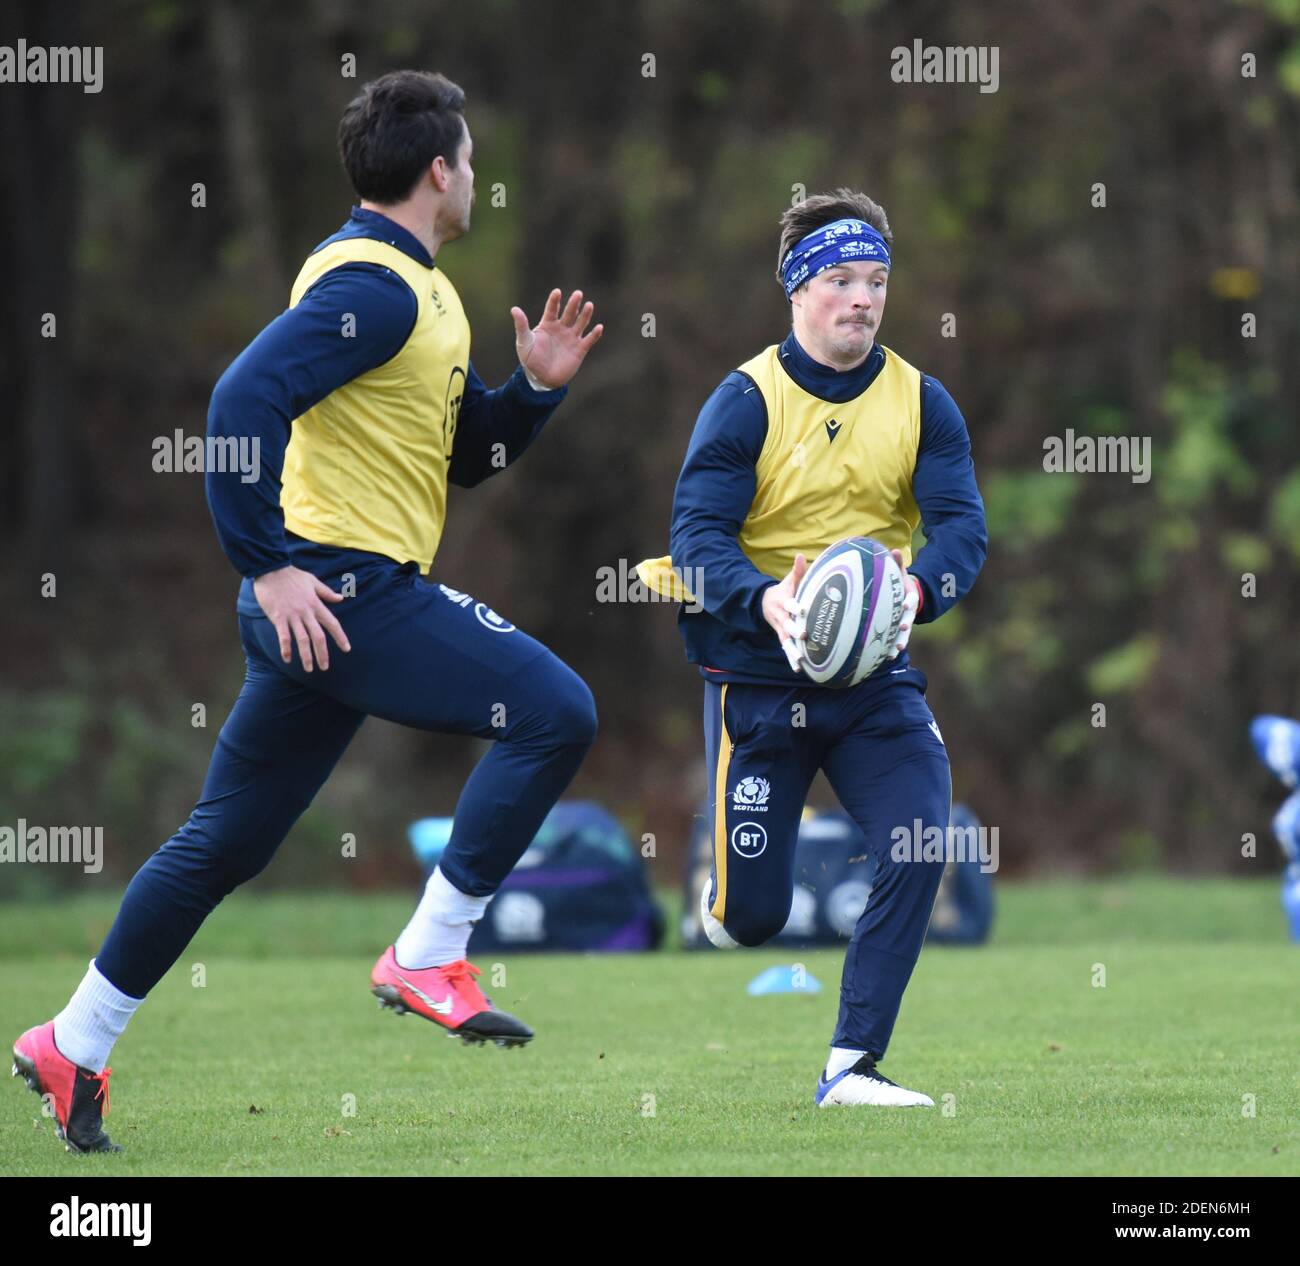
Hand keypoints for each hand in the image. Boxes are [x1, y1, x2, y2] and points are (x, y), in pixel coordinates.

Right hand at [252, 565, 350, 671]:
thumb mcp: (313, 581)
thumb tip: (341, 598)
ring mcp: (292, 615)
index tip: (347, 649)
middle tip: (324, 667)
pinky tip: (287, 659)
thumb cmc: (292, 574)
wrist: (271, 569)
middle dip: (322, 654)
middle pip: (318, 637)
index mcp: (316, 604)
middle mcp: (306, 612)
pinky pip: (283, 636)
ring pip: (302, 640)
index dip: (340, 637)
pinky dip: (286, 649)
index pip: (332, 624)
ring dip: (306, 656)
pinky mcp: (278, 617)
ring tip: (309, 669)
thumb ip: (327, 592)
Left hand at [510, 289, 603, 389]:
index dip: (554, 301)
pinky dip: (594, 334)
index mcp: (548, 324)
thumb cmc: (530, 359)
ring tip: (589, 305)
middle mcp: (561, 328)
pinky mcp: (579, 350)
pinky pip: (589, 340)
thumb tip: (514, 309)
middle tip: (578, 294)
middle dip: (573, 304)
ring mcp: (571, 338)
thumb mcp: (524, 342)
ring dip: (585, 315)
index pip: (552, 309)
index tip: (557, 292)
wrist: (541, 379)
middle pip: (569, 313)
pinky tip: (599, 327)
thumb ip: (521, 326)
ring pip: (580, 323)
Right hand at [762, 553, 808, 673]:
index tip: (802, 608)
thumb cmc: (785, 590)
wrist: (766, 602)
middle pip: (787, 624)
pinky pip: (786, 649)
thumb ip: (797, 571)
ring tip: (800, 660)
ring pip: (785, 640)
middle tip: (803, 634)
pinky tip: (798, 669)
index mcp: (783, 601)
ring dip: (792, 650)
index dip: (795, 606)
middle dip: (794, 629)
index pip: (789, 603)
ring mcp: (781, 628)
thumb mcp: (789, 580)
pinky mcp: (782, 637)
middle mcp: (781, 617)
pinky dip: (791, 659)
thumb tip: (802, 556)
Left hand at [889, 549, 920, 659]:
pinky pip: (894, 641)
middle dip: (906, 625)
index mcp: (910, 597)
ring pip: (903, 634)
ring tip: (897, 650)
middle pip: (909, 619)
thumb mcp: (900, 572)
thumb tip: (894, 550)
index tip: (905, 605)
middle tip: (903, 629)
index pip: (911, 600)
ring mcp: (904, 623)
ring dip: (900, 642)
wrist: (907, 597)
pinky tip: (886, 658)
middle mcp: (909, 612)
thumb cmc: (899, 583)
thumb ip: (897, 563)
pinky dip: (891, 649)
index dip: (909, 602)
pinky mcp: (897, 631)